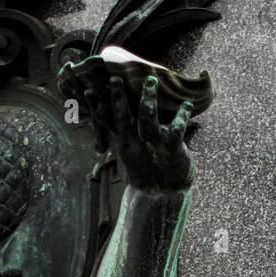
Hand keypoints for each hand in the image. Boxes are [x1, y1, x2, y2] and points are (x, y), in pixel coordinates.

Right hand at [89, 74, 195, 191]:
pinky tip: (188, 105)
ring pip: (147, 118)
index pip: (107, 121)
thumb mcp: (133, 153)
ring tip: (150, 80)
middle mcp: (136, 141)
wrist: (163, 197)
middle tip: (114, 79)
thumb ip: (129, 133)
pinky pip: (176, 130)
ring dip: (148, 98)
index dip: (97, 106)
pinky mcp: (171, 148)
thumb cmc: (149, 171)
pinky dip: (182, 116)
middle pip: (123, 116)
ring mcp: (152, 144)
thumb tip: (126, 116)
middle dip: (118, 98)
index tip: (88, 90)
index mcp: (125, 141)